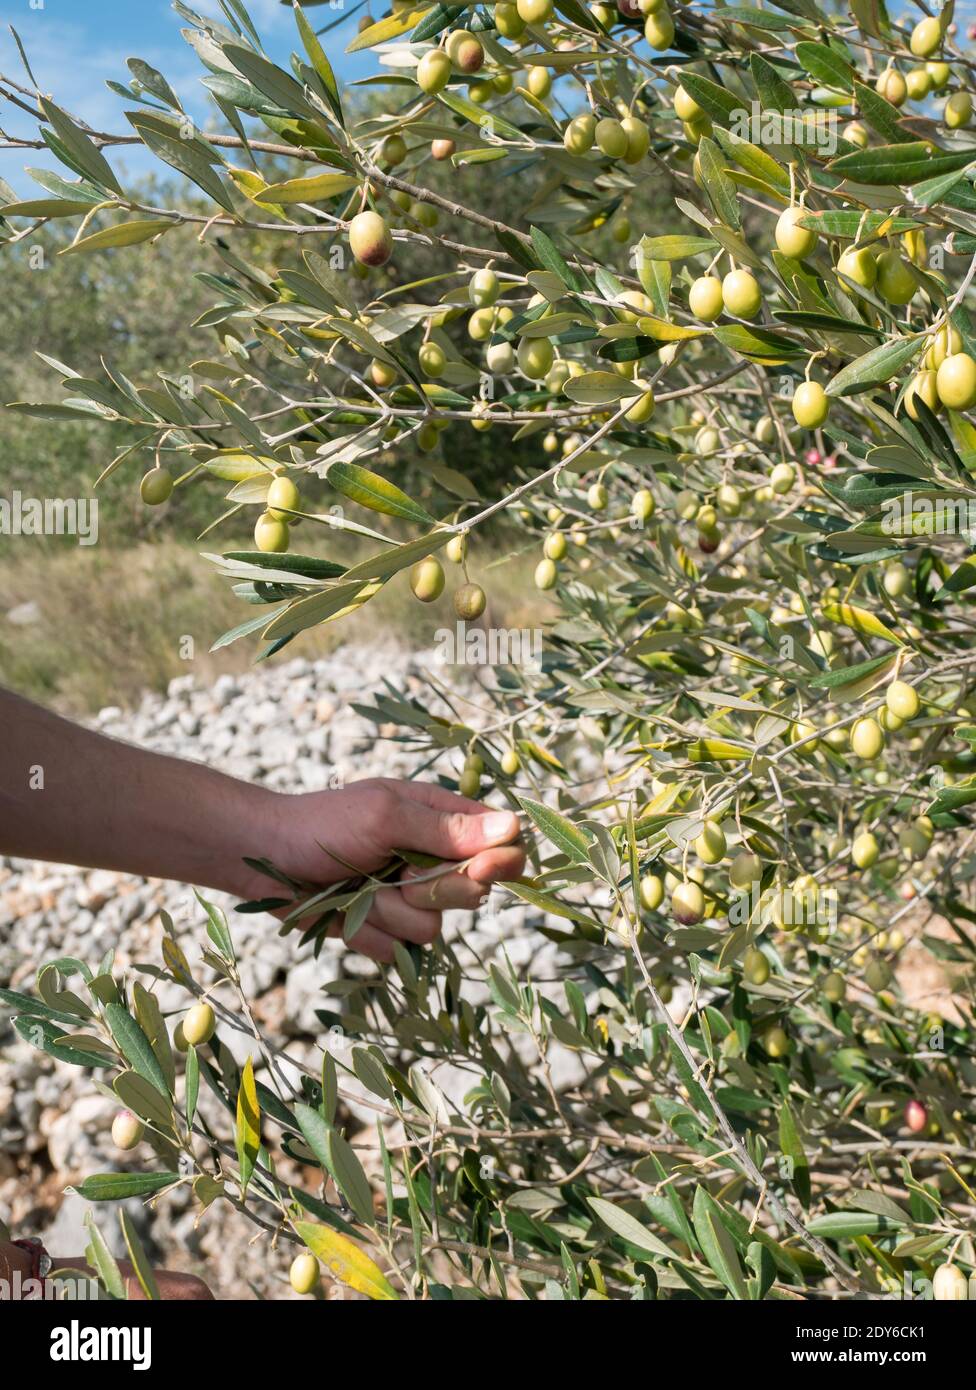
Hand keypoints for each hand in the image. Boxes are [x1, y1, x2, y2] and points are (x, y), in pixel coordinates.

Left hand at [239, 778, 525, 960]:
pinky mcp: (385, 930)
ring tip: (359, 887)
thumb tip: (513, 827)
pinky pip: (399, 948)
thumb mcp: (386, 816)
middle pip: (474, 892)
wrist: (264, 858)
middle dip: (435, 888)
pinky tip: (345, 912)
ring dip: (392, 910)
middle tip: (397, 871)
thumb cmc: (324, 822)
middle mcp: (433, 860)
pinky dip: (370, 933)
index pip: (500, 844)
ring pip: (434, 926)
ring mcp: (409, 898)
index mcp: (441, 820)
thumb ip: (447, 829)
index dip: (501, 861)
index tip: (482, 868)